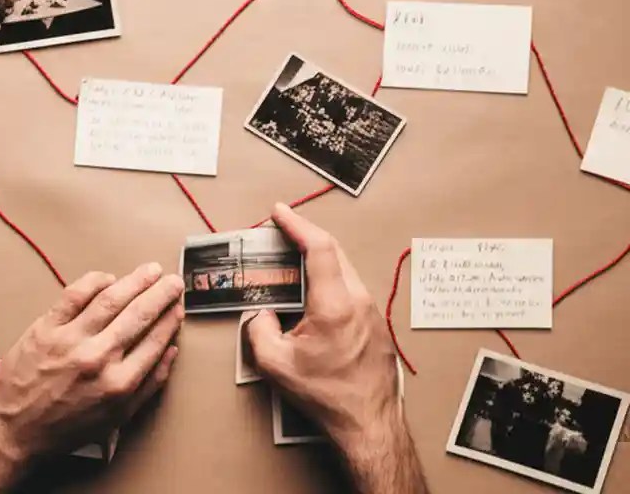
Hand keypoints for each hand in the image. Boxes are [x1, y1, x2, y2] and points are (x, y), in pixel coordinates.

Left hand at [0, 263, 184, 462]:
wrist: (16, 428)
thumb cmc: (66, 426)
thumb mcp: (117, 418)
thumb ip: (149, 386)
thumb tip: (170, 351)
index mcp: (119, 384)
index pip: (154, 341)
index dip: (170, 319)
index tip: (178, 306)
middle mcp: (98, 359)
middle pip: (138, 315)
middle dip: (161, 294)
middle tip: (173, 281)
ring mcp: (70, 340)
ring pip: (110, 300)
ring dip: (134, 281)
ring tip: (149, 271)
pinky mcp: (46, 328)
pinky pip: (73, 296)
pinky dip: (94, 282)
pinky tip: (108, 277)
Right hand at [247, 205, 425, 493]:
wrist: (369, 423)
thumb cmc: (328, 396)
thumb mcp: (276, 365)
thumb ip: (258, 330)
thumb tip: (260, 314)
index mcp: (334, 305)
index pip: (318, 248)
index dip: (296, 224)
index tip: (279, 212)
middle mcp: (358, 301)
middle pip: (333, 251)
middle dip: (305, 235)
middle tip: (281, 231)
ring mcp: (371, 312)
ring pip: (344, 269)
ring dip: (318, 258)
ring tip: (293, 260)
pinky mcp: (376, 324)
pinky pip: (350, 288)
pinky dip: (329, 278)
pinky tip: (313, 293)